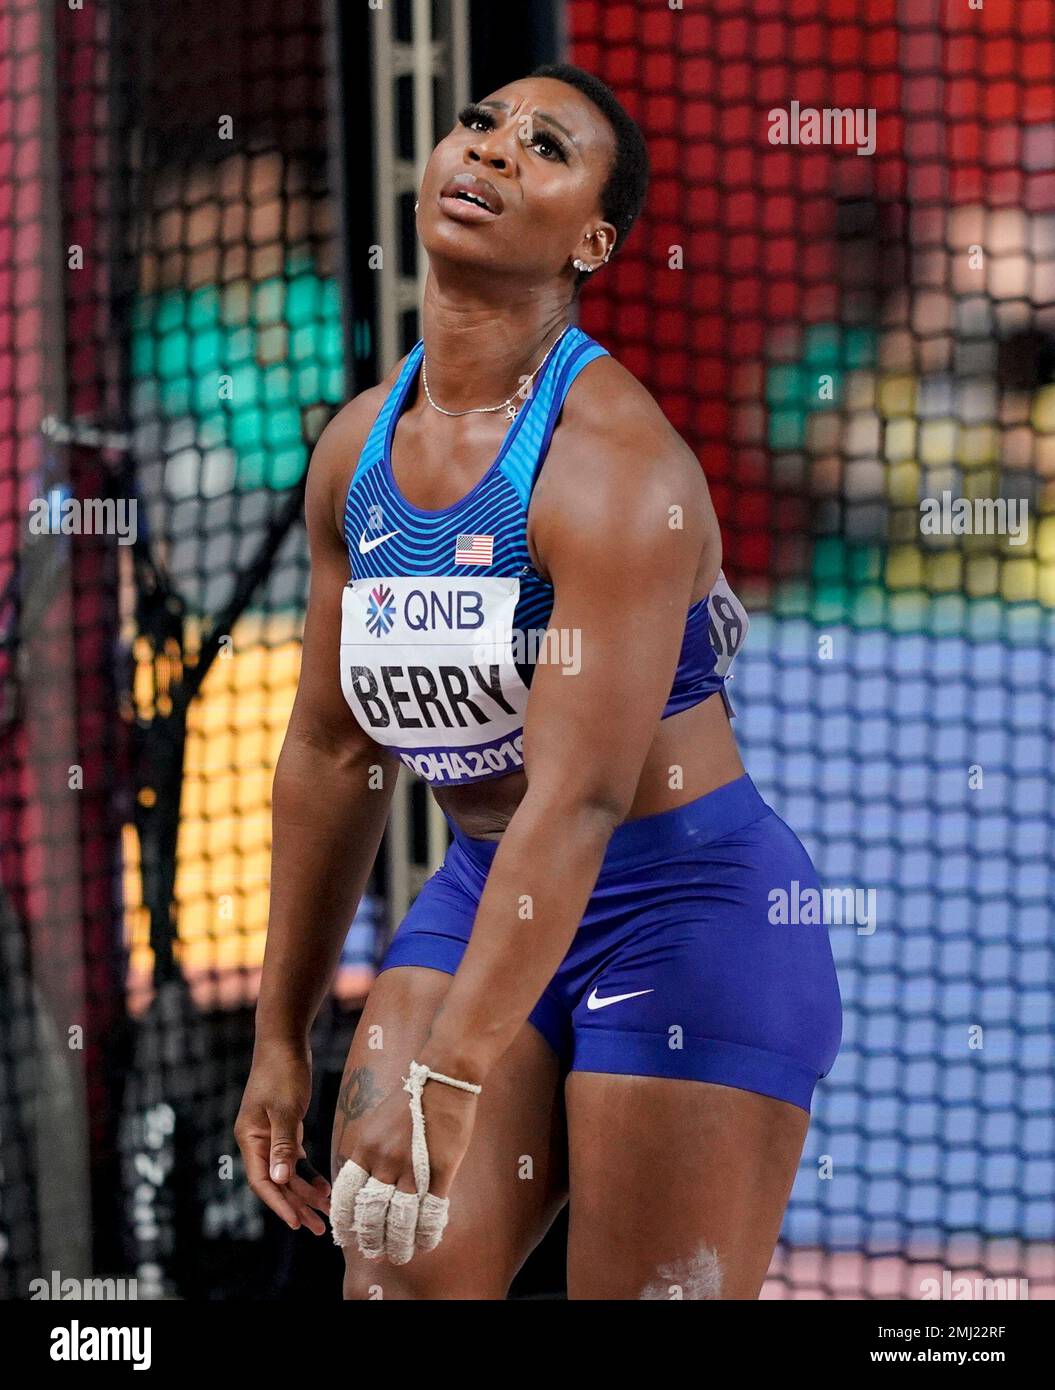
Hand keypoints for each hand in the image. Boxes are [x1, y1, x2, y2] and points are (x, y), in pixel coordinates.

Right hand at [235, 1038, 331, 1233]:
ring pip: (286, 1172)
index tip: (297, 1222)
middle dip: (296, 1205)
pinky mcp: (284, 1126)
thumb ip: (283, 1144)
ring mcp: (269, 1134)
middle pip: (276, 1182)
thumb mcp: (285, 1108)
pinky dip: (307, 1171)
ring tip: (325, 1211)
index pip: (263, 1181)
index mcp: (250, 1138)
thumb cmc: (283, 1071)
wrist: (285, 1041)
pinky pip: (294, 1157)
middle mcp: (256, 1140)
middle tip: (318, 1228)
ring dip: (304, 1191)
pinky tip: (322, 1184)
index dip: (280, 1204)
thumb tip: (280, 1180)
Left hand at [332, 1064, 478, 1264]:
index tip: (346, 1237)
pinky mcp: (439, 1171)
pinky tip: (426, 1241)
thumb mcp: (378, 1124)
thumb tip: (365, 1184)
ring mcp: (412, 1168)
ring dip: (399, 1245)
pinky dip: (426, 1233)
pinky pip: (429, 1213)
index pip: (346, 1196)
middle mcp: (384, 1161)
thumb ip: (371, 1154)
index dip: (345, 1222)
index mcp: (365, 1148)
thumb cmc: (413, 1099)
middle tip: (374, 1253)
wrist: (444, 1076)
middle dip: (370, 1241)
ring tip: (400, 1256)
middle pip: (370, 1215)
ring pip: (399, 1221)